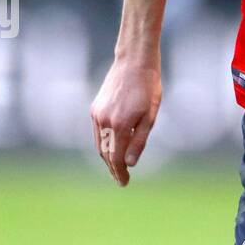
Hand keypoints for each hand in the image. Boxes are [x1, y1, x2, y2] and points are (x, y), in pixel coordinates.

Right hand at [90, 57, 161, 185]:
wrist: (134, 62)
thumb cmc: (148, 88)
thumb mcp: (150, 116)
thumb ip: (139, 141)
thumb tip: (129, 163)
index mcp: (120, 125)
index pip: (116, 158)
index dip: (120, 173)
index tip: (124, 183)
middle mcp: (104, 121)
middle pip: (105, 154)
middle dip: (113, 169)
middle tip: (121, 180)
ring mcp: (97, 114)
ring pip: (99, 144)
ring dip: (107, 158)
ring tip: (117, 168)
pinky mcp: (95, 108)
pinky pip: (97, 133)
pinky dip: (103, 144)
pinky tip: (111, 148)